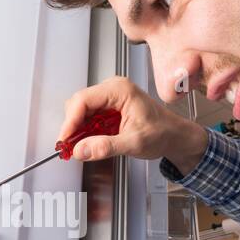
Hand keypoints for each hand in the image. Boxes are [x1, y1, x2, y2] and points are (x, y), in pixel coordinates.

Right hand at [59, 76, 208, 172]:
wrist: (174, 136)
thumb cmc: (162, 133)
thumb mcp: (134, 143)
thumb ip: (106, 147)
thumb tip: (81, 150)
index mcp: (120, 90)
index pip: (83, 100)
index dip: (70, 121)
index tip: (65, 140)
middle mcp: (113, 88)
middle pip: (79, 103)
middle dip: (72, 126)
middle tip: (69, 147)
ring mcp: (110, 97)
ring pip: (81, 110)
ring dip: (77, 129)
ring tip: (79, 146)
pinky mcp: (109, 106)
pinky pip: (89, 116)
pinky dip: (84, 130)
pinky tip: (88, 142)